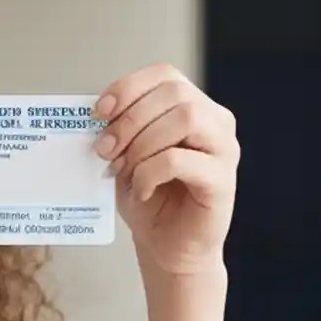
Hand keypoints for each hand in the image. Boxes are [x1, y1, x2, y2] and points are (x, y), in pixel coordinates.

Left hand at [93, 63, 239, 275]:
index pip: (165, 75)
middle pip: (174, 93)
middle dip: (129, 119)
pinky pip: (180, 160)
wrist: (167, 245)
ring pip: (184, 118)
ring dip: (141, 143)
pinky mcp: (223, 180)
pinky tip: (142, 189)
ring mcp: (224, 149)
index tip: (99, 112)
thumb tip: (97, 112)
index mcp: (191, 107)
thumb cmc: (149, 198)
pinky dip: (150, 172)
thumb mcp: (126, 155)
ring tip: (122, 169)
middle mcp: (214, 122)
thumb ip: (119, 129)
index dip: (129, 87)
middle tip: (105, 149)